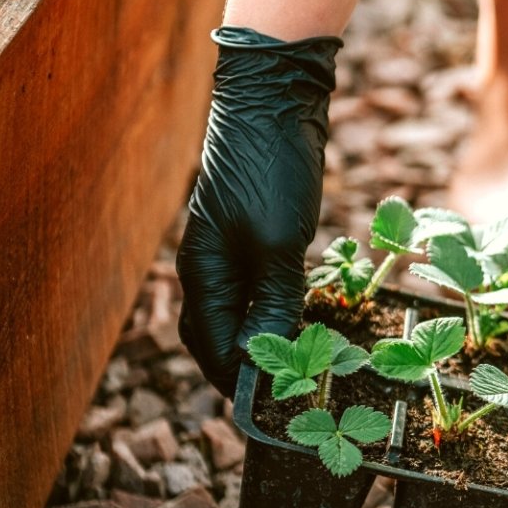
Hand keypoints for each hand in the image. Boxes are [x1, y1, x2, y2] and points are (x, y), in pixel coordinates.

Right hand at [177, 26, 340, 396]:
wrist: (275, 99)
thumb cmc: (270, 168)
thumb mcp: (277, 242)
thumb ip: (271, 301)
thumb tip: (263, 358)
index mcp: (203, 273)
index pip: (211, 347)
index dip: (238, 381)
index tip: (273, 408)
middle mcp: (209, 267)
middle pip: (218, 337)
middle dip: (246, 368)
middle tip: (287, 396)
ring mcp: (229, 249)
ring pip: (239, 314)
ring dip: (263, 341)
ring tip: (300, 367)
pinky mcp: (254, 233)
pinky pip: (258, 288)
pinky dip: (276, 312)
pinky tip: (304, 321)